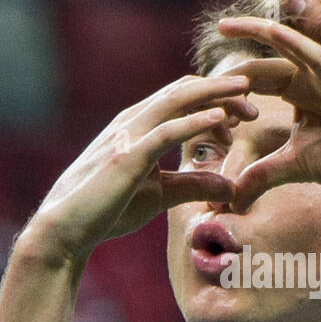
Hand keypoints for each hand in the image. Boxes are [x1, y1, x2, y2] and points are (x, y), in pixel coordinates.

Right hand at [19, 74, 253, 265]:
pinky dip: (195, 120)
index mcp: (137, 126)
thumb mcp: (159, 195)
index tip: (244, 117)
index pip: (181, 99)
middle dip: (222, 91)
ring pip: (177, 101)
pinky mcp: (128, 157)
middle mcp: (133, 121)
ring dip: (215, 95)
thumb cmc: (107, 210)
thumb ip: (193, 186)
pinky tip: (221, 118)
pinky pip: (167, 131)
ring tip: (246, 97)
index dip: (216, 100)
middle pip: (184, 91)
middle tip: (255, 104)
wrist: (66, 230)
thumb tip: (230, 189)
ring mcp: (128, 135)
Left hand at [216, 15, 320, 210]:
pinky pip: (315, 54)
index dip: (229, 86)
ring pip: (286, 46)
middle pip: (264, 60)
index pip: (257, 81)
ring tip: (225, 25)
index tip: (201, 95)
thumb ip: (262, 175)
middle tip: (202, 54)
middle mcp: (310, 79)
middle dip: (235, 56)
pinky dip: (293, 41)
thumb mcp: (295, 166)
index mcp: (299, 94)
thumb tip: (230, 196)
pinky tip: (270, 31)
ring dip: (255, 32)